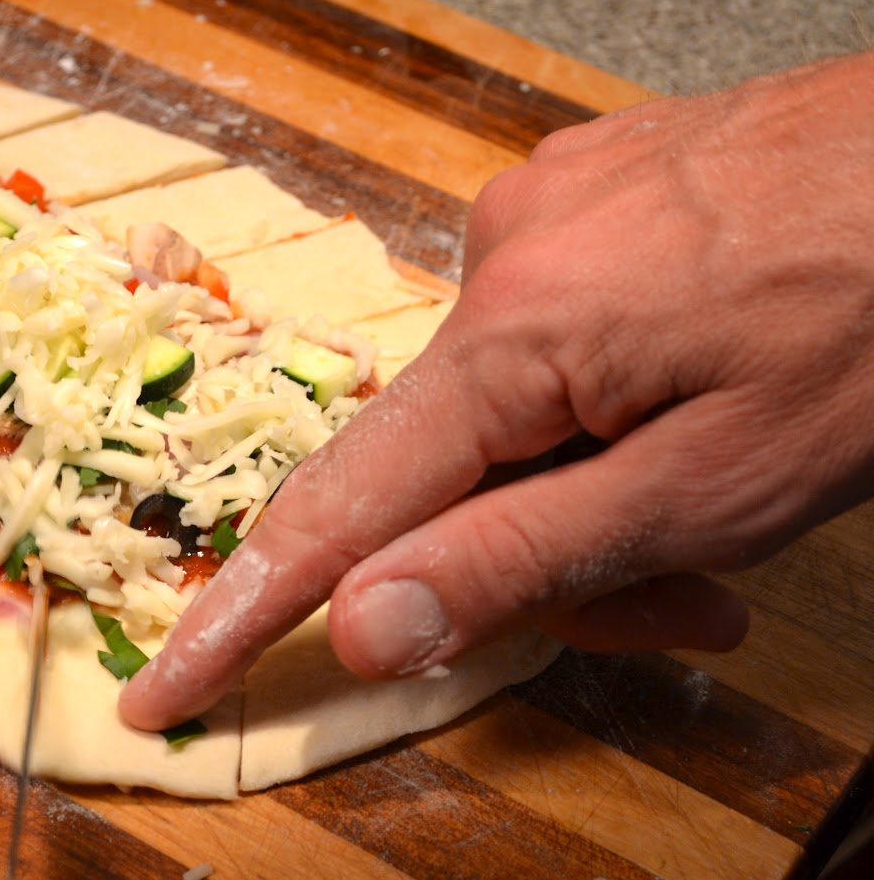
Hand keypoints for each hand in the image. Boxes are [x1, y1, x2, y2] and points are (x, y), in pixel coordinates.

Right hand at [121, 52, 873, 730]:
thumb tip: (359, 627)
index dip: (239, 616)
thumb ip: (526, 557)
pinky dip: (604, 404)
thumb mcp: (717, 485)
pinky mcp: (592, 190)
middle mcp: (501, 252)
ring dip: (586, 481)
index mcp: (515, 334)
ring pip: (510, 407)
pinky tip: (693, 406)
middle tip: (683, 607)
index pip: (334, 511)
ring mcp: (546, 208)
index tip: (161, 689)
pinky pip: (550, 335)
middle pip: (447, 467)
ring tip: (719, 508)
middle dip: (531, 556)